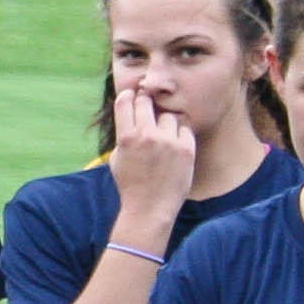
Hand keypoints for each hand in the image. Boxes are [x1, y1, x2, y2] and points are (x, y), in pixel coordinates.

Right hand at [106, 84, 197, 230]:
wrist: (150, 208)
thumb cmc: (130, 184)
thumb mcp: (117, 158)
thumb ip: (124, 134)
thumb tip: (132, 113)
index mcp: (126, 138)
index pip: (125, 102)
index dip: (128, 95)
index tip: (131, 94)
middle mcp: (148, 136)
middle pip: (146, 102)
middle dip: (145, 103)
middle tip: (147, 107)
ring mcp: (169, 142)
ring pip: (168, 116)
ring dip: (164, 124)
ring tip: (162, 140)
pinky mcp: (187, 149)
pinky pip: (184, 130)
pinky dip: (179, 136)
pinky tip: (173, 149)